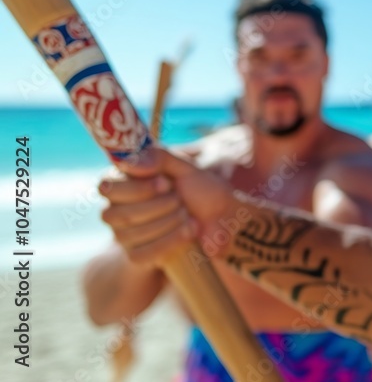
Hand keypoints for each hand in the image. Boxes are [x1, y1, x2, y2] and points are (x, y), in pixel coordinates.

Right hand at [98, 146, 238, 266]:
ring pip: (128, 234)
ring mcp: (125, 234)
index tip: (166, 183)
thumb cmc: (201, 188)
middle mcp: (118, 209)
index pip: (108, 188)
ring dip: (167, 222)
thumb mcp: (184, 166)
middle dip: (156, 206)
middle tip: (180, 199)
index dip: (137, 188)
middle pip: (115, 214)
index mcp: (124, 183)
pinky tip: (189, 231)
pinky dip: (170, 241)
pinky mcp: (138, 255)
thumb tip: (128, 163)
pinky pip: (141, 254)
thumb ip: (158, 157)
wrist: (223, 217)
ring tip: (187, 214)